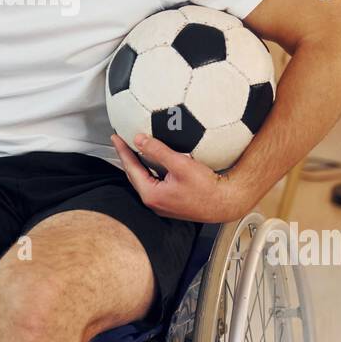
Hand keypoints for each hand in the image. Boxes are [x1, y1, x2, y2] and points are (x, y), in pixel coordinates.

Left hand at [111, 133, 240, 222]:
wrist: (225, 203)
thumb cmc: (206, 188)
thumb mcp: (181, 165)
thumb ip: (158, 151)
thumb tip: (139, 139)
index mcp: (151, 194)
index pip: (130, 168)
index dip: (122, 150)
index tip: (115, 137)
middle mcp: (154, 202)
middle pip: (134, 175)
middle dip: (127, 157)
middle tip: (121, 141)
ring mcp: (162, 204)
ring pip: (144, 180)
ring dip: (138, 164)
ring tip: (133, 150)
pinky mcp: (171, 202)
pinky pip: (154, 183)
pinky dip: (150, 170)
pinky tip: (154, 162)